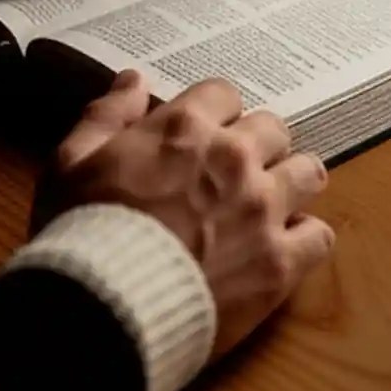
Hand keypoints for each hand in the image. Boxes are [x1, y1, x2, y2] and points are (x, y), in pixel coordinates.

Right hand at [35, 71, 333, 357]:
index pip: (224, 94)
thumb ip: (106, 116)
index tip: (203, 138)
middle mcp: (235, 159)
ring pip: (309, 173)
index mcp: (186, 130)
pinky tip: (284, 249)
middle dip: (257, 147)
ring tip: (271, 205)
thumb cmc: (79, 234)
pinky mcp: (281, 261)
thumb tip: (135, 80)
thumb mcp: (71, 164)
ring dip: (292, 183)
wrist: (101, 310)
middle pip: (273, 129)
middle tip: (236, 174)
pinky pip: (319, 235)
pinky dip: (304, 240)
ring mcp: (264, 209)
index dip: (214, 115)